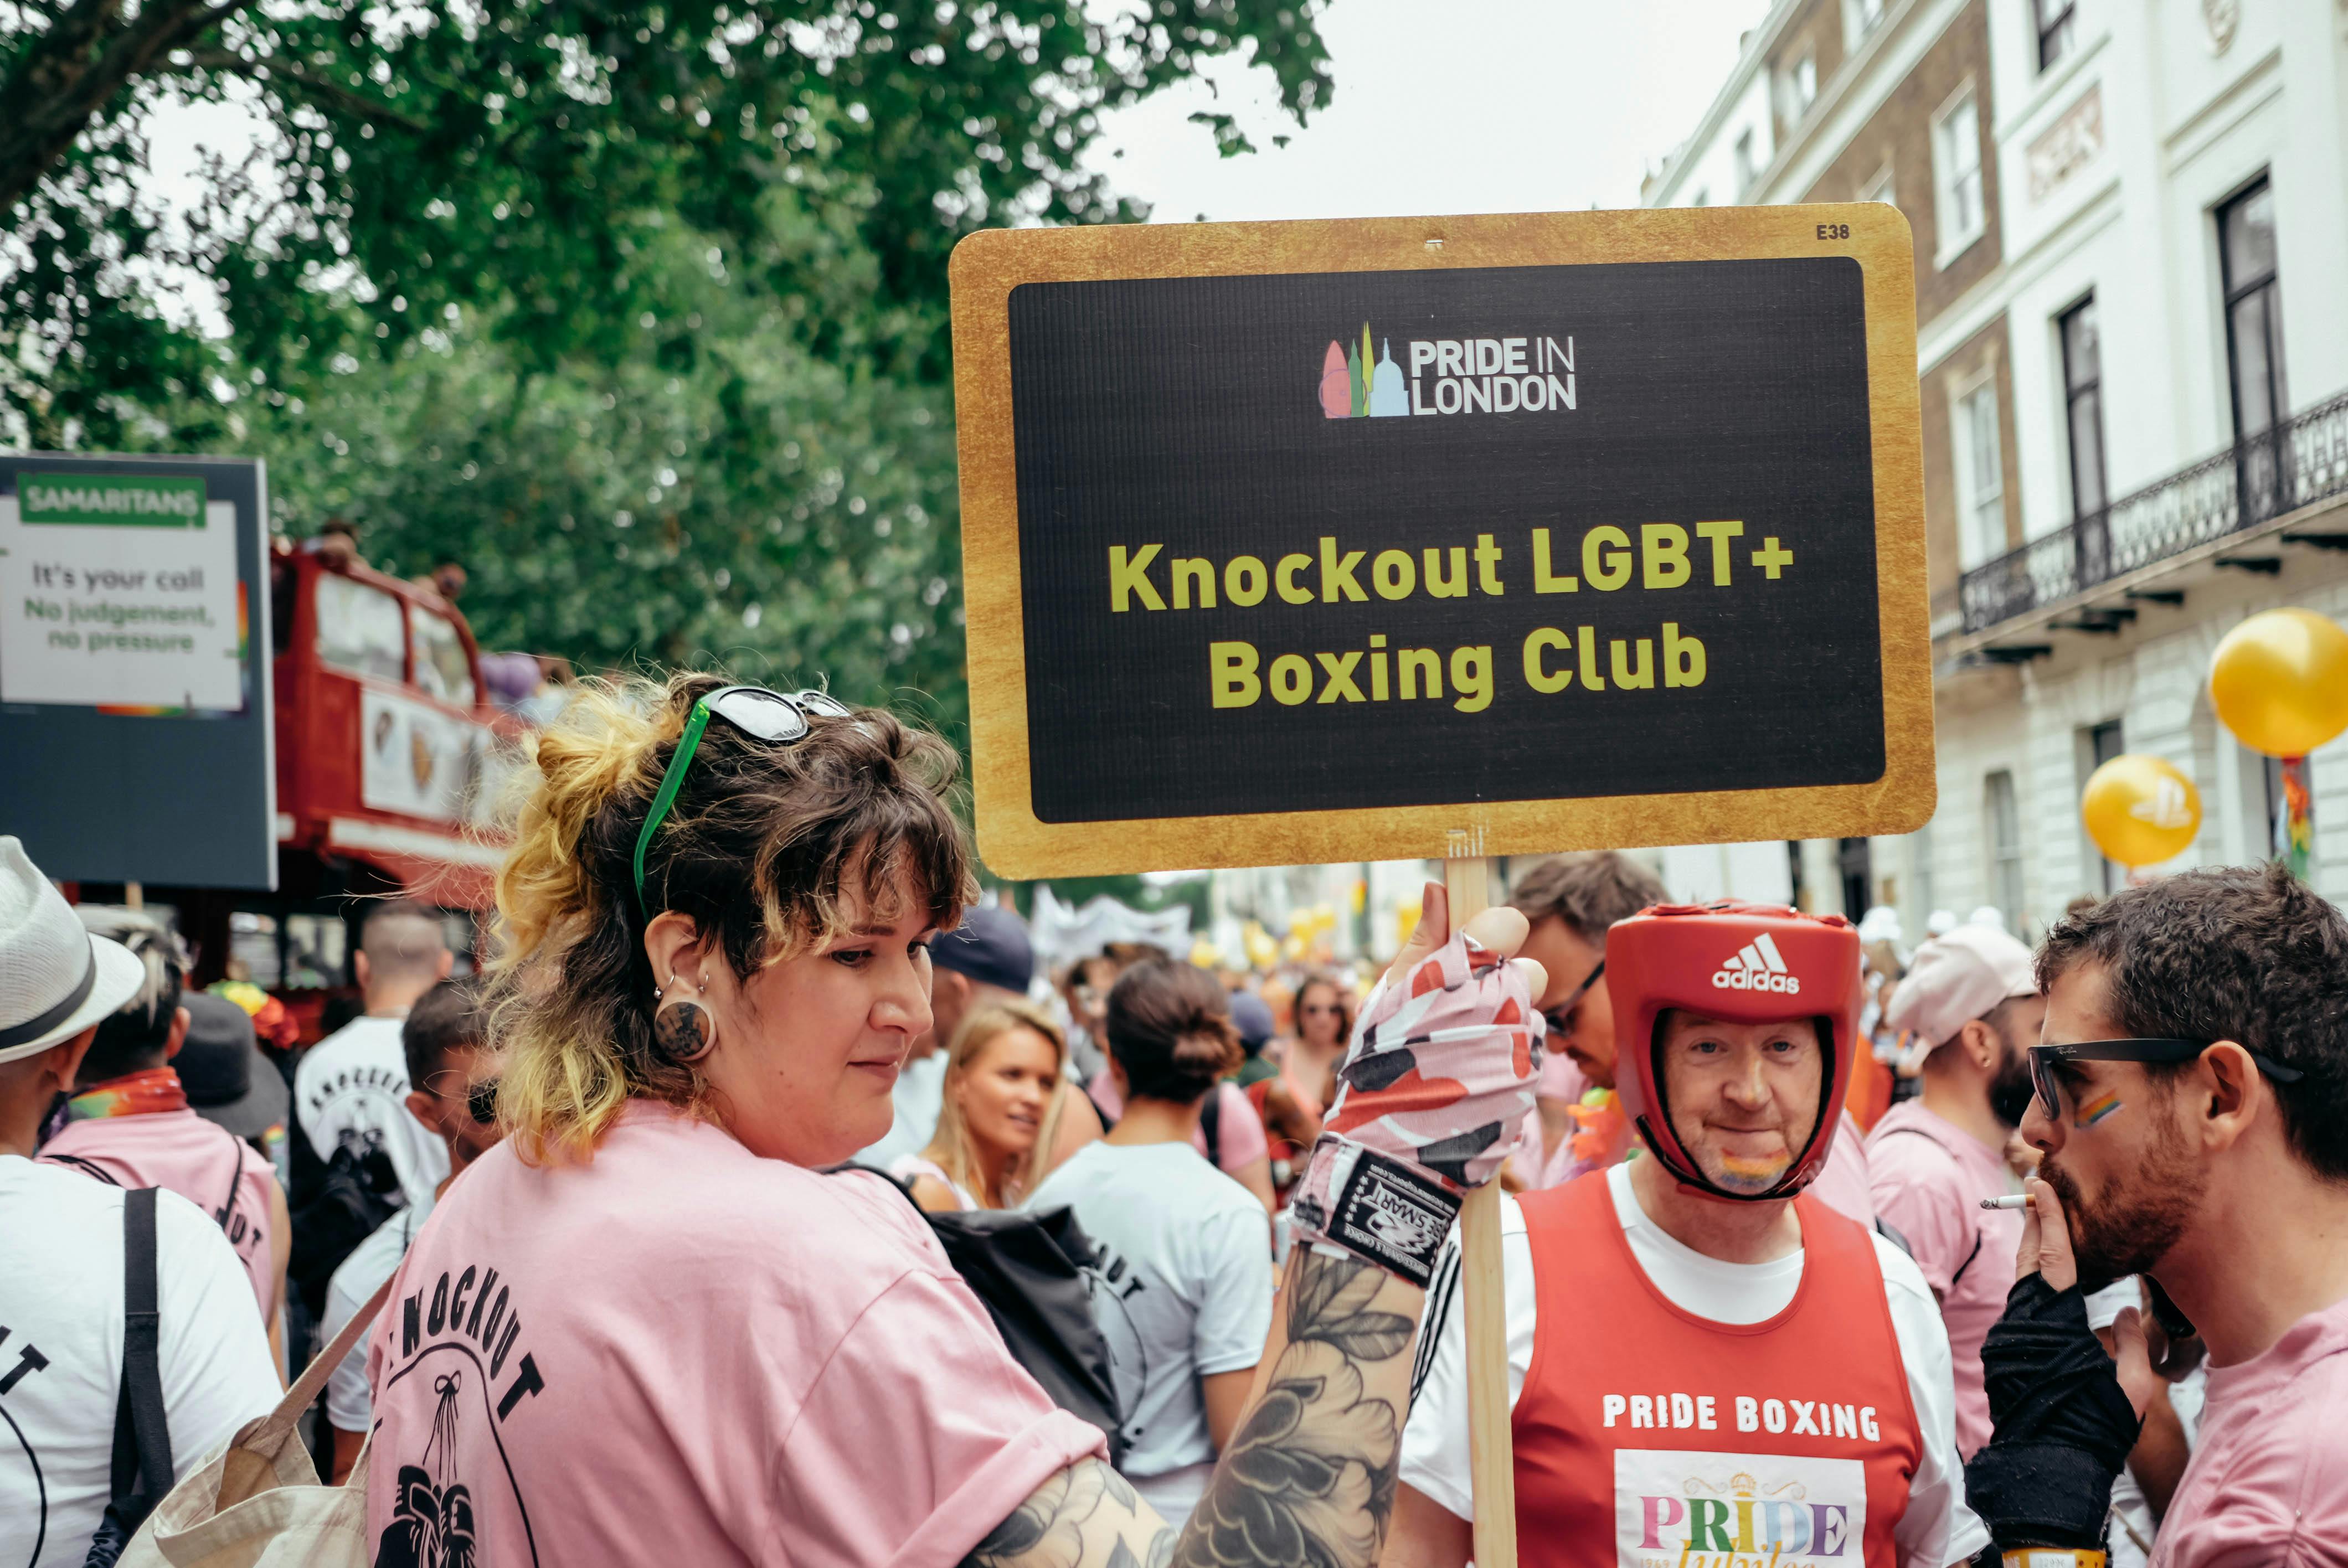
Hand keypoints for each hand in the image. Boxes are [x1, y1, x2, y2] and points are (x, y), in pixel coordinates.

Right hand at [1284, 882, 1546, 1285]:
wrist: (1391, 1156)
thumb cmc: (1378, 1068)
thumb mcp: (1389, 998)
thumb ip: (1422, 942)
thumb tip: (1438, 889)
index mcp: (1462, 973)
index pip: (1508, 921)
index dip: (1490, 933)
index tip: (1472, 949)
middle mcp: (1501, 1006)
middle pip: (1528, 970)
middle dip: (1500, 987)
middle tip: (1458, 1016)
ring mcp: (1521, 1049)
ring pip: (1533, 1017)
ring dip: (1507, 1029)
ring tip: (1460, 1056)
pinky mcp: (1530, 1087)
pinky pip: (1531, 1060)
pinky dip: (1509, 1066)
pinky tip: (1473, 1084)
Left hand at [2016, 1176, 2158, 1416]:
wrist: (2050, 1466)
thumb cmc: (2097, 1427)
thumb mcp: (2131, 1385)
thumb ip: (2131, 1342)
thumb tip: (2125, 1313)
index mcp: (2055, 1323)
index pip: (2052, 1260)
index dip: (2049, 1221)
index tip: (2040, 1187)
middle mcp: (2024, 1325)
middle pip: (2028, 1266)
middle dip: (2034, 1229)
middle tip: (2038, 1195)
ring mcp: (2009, 1341)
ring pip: (2021, 1290)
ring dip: (2033, 1261)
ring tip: (2043, 1231)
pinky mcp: (2004, 1357)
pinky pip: (2020, 1313)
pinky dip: (2032, 1292)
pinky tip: (2044, 1287)